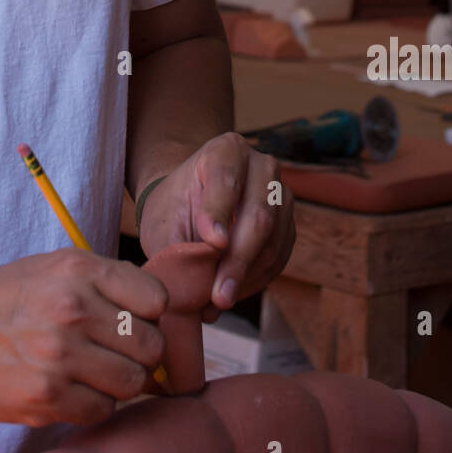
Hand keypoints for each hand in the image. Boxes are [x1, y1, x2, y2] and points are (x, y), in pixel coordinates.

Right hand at [0, 249, 167, 427]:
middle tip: (115, 354)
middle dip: (139, 354)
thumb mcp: (52, 267)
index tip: (134, 322)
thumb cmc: (3, 299)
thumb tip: (154, 309)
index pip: (157, 299)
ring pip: (132, 381)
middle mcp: (73, 308)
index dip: (150, 315)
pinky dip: (93, 405)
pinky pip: (102, 410)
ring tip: (92, 374)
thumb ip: (102, 281)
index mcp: (79, 270)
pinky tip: (72, 391)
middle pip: (150, 345)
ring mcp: (60, 354)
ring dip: (118, 383)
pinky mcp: (46, 395)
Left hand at [138, 132, 294, 317]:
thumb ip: (178, 249)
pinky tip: (232, 292)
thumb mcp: (163, 222)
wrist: (190, 207)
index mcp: (226, 150)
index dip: (219, 212)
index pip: (227, 180)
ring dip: (247, 277)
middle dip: (238, 260)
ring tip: (219, 302)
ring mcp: (281, 195)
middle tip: (218, 296)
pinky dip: (256, 280)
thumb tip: (199, 294)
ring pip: (273, 241)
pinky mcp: (288, 225)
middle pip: (259, 214)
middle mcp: (262, 166)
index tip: (211, 242)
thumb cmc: (173, 210)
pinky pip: (279, 257)